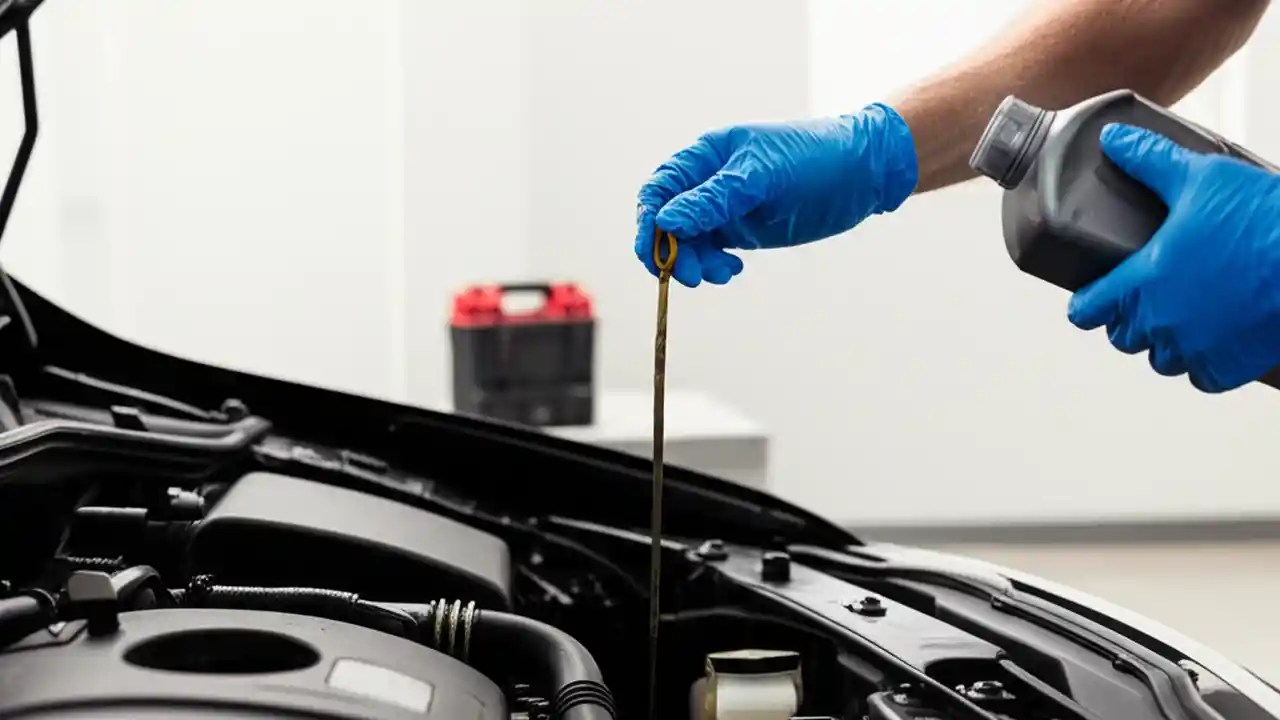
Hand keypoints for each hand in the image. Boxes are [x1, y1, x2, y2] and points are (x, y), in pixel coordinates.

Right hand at [633, 103, 918, 286]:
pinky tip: (734, 270)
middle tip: (694, 277)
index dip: (650, 223)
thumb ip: (715, 199)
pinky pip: (712, 250)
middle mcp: (709, 181)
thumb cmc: (816, 161)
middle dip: (673, 251)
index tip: (655, 256)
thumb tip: (666, 221)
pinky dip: (715, 265)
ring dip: (696, 262)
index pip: (660, 190)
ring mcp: (725, 206)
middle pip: (668, 221)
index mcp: (706, 156)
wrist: (864, 173)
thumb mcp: (764, 179)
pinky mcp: (743, 228)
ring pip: (689, 242)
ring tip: (723, 274)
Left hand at [1068, 123, 1279, 392]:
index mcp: (1143, 282)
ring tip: (1182, 316)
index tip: (1091, 299)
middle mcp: (1163, 322)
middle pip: (1124, 337)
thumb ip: (1149, 162)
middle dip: (1130, 319)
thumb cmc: (1263, 217)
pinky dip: (1204, 364)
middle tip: (1147, 297)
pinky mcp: (1231, 367)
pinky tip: (1214, 341)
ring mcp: (1197, 349)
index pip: (1087, 311)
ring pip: (1162, 360)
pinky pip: (1202, 378)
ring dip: (1166, 342)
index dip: (1086, 304)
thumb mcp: (1200, 177)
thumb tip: (1114, 141)